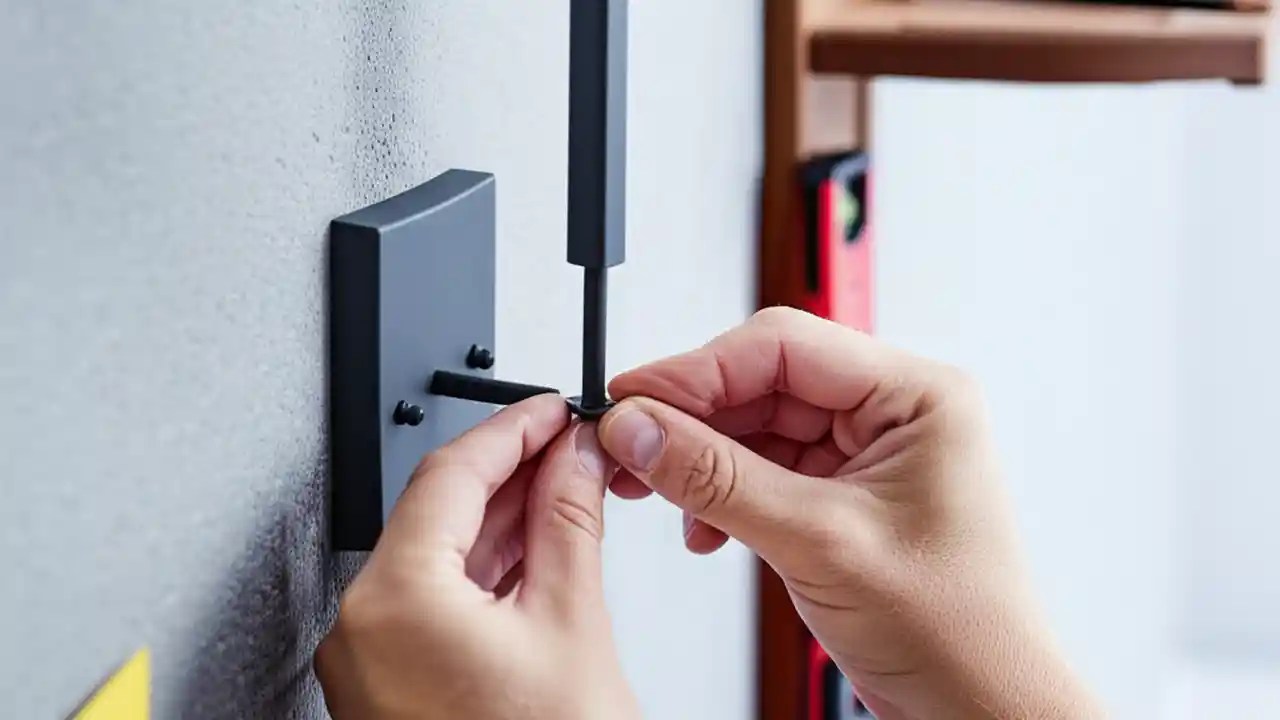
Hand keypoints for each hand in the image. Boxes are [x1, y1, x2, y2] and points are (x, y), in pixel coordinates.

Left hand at [315, 396, 638, 719]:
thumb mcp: (572, 624)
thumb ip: (569, 522)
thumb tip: (573, 460)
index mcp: (393, 604)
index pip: (449, 475)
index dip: (511, 431)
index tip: (551, 412)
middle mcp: (361, 632)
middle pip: (438, 513)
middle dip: (511, 474)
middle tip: (568, 445)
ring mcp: (371, 663)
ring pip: (436, 560)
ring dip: (502, 523)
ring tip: (564, 491)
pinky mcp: (389, 687)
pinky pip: (433, 605)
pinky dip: (483, 575)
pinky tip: (535, 551)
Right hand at [598, 308, 1100, 719]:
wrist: (980, 704)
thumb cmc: (954, 630)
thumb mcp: (818, 542)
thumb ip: (717, 478)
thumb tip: (639, 429)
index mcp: (915, 396)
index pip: (782, 346)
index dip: (696, 370)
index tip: (632, 398)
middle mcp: (893, 412)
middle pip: (763, 380)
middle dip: (690, 416)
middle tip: (628, 444)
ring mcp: (867, 453)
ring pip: (756, 426)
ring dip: (699, 458)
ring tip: (653, 489)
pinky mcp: (843, 492)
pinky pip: (763, 468)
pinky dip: (721, 492)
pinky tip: (704, 526)